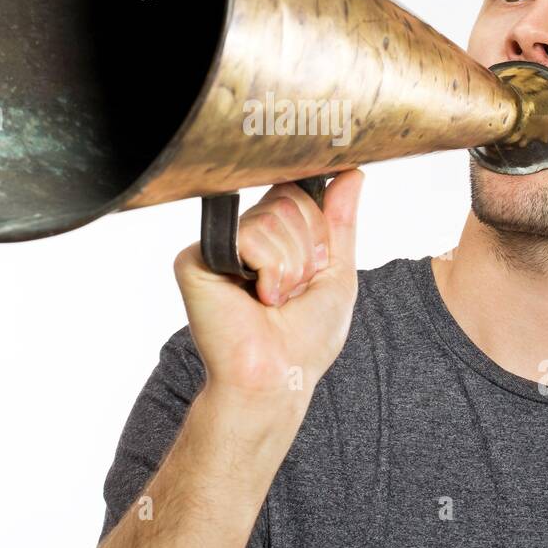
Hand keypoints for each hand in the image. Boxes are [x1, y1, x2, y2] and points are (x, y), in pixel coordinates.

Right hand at [172, 169, 364, 411]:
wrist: (278, 375)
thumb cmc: (306, 338)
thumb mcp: (337, 273)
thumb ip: (342, 222)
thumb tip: (352, 173)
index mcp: (270, 237)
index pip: (298, 193)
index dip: (318, 230)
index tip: (313, 269)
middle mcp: (242, 236)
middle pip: (289, 200)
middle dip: (308, 250)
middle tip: (292, 291)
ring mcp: (218, 246)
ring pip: (272, 218)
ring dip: (290, 267)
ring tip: (273, 299)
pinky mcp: (195, 258)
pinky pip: (250, 237)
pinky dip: (270, 271)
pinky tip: (256, 298)